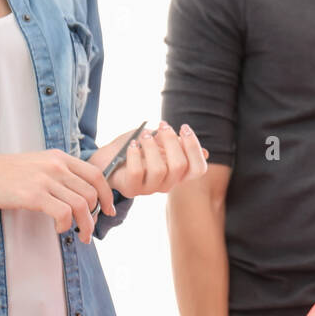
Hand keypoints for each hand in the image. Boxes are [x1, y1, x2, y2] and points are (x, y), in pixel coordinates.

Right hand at [0, 149, 116, 243]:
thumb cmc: (1, 173)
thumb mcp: (35, 163)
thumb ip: (56, 172)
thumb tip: (75, 192)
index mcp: (58, 157)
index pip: (96, 174)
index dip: (106, 194)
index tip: (108, 209)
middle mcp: (56, 166)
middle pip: (91, 192)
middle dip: (96, 215)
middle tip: (90, 230)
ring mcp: (45, 179)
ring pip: (81, 205)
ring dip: (85, 225)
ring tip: (80, 235)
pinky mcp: (33, 195)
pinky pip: (63, 213)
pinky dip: (65, 225)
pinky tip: (59, 230)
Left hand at [89, 121, 208, 200]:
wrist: (108, 158)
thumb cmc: (137, 148)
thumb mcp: (159, 143)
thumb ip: (178, 146)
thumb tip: (206, 153)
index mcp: (178, 174)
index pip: (199, 169)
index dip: (194, 148)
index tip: (184, 127)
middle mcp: (167, 184)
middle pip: (180, 166)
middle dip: (172, 141)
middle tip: (163, 126)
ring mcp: (149, 188)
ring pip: (159, 169)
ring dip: (151, 147)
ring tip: (144, 135)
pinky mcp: (131, 189)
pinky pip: (137, 172)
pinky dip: (135, 154)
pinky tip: (132, 145)